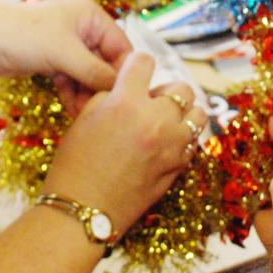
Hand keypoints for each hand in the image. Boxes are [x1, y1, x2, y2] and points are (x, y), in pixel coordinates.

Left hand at [0, 0, 131, 115]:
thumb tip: (122, 91)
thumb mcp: (65, 53)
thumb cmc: (24, 34)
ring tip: (87, 115)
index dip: (124, 73)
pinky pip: (71, 81)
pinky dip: (73, 95)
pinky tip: (74, 112)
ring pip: (88, 76)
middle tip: (103, 112)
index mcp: (92, 17)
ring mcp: (67, 47)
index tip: (125, 98)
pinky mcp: (52, 62)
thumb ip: (96, 72)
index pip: (121, 48)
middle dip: (103, 87)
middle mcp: (83, 30)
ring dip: (88, 95)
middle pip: (105, 64)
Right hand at [43, 54, 207, 234]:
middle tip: (149, 104)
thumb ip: (111, 96)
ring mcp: (172, 145)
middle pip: (181, 88)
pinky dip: (182, 139)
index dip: (136, 65)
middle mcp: (155, 120)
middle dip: (166, 92)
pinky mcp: (178, 167)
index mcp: (126, 103)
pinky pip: (192, 143)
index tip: (133, 73)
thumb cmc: (75, 165)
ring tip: (164, 123)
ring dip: (182, 114)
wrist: (83, 210)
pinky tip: (163, 145)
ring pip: (197, 115)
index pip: (144, 62)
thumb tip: (128, 88)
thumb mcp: (85, 118)